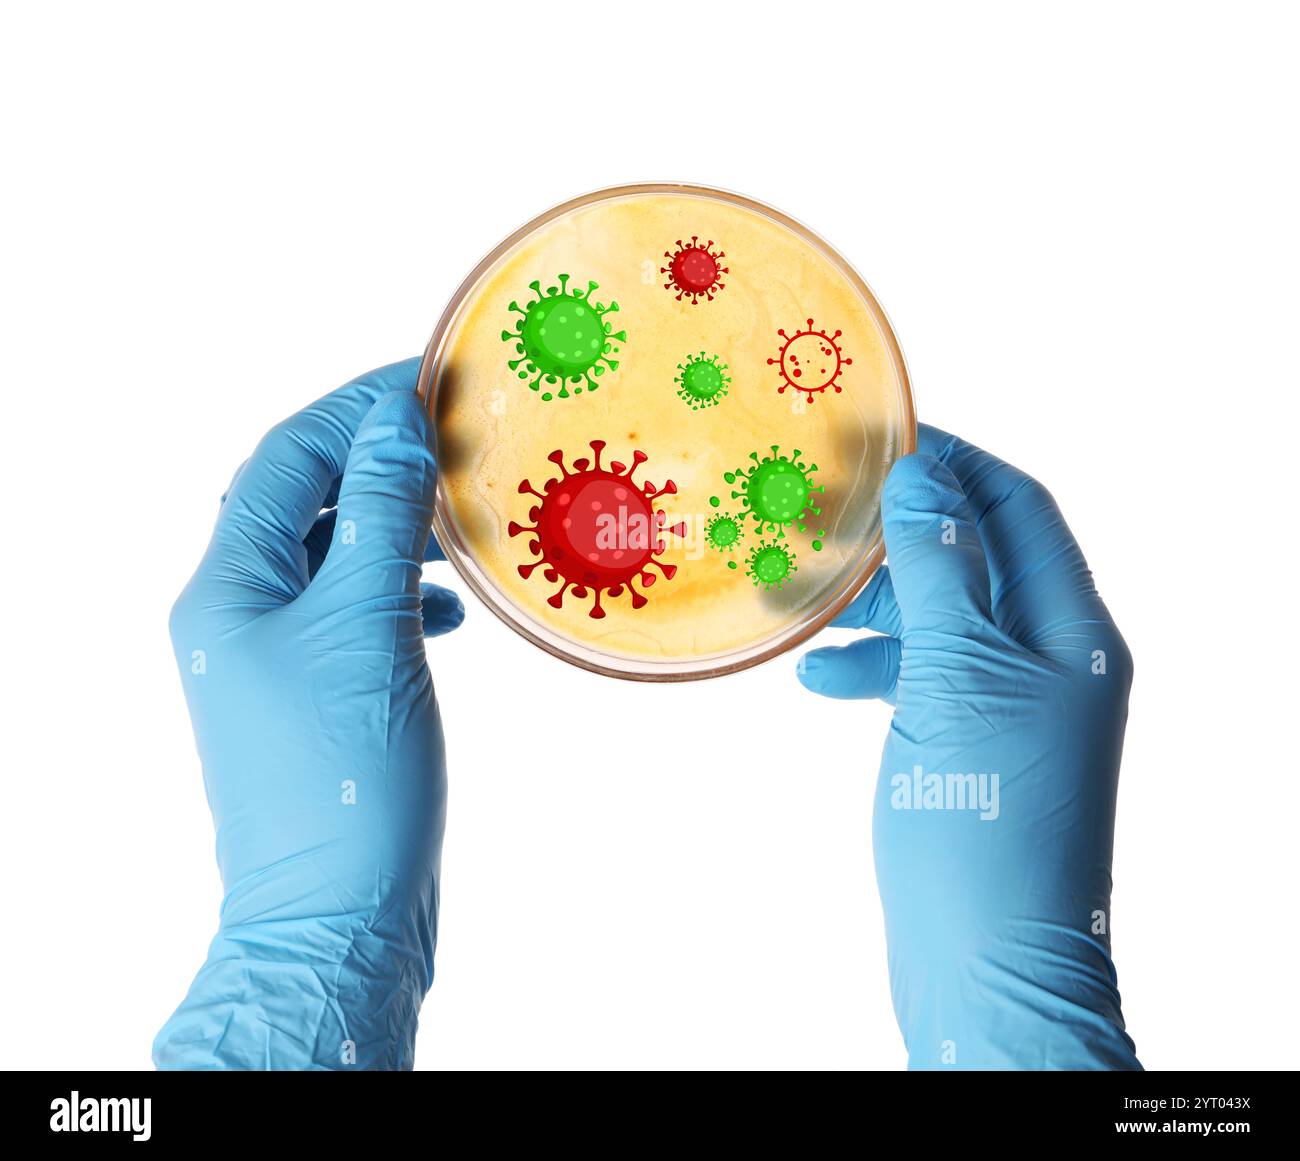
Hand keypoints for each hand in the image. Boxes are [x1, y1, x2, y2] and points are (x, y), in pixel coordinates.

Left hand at [154, 359, 462, 1069]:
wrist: (335, 914)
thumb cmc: (343, 777)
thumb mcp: (367, 631)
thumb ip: (379, 520)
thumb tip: (394, 422)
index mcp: (229, 590)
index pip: (285, 462)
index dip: (353, 409)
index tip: (425, 380)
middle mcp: (240, 615)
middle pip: (304, 502)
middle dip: (376, 460)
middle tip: (454, 437)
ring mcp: (278, 660)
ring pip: (334, 557)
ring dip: (393, 525)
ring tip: (456, 516)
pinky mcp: (320, 696)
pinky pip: (356, 613)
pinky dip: (402, 593)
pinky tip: (449, 610)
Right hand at [798, 424, 1139, 1069]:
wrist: (986, 965)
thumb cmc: (980, 820)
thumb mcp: (953, 675)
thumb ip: (936, 568)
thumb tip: (922, 475)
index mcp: (1070, 633)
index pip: (1021, 510)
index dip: (959, 465)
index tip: (886, 437)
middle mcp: (1050, 663)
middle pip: (977, 561)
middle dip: (904, 534)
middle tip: (828, 512)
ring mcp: (1011, 710)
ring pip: (940, 622)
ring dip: (877, 606)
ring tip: (808, 600)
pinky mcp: (973, 751)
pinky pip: (923, 681)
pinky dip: (873, 670)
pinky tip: (820, 680)